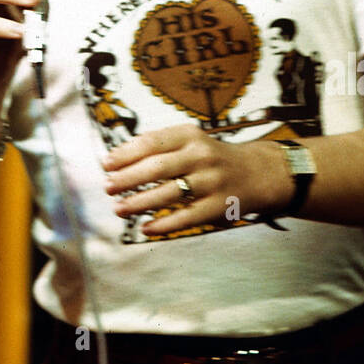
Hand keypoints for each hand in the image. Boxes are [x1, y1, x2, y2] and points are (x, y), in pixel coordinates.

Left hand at [100, 125, 291, 235]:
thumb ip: (159, 147)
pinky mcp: (218, 206)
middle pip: (157, 167)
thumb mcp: (190, 141)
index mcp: (190, 135)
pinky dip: (164, 225)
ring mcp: (211, 181)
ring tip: (119, 209)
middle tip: (107, 187)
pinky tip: (146, 228)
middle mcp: (201, 155)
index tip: (106, 164)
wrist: (257, 172)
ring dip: (139, 202)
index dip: (125, 154)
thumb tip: (118, 160)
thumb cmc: (212, 157)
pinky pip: (186, 217)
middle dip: (128, 178)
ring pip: (169, 193)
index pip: (151, 142)